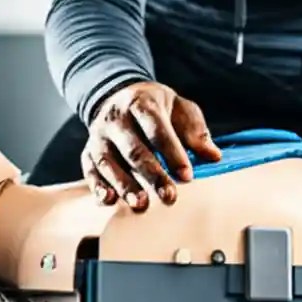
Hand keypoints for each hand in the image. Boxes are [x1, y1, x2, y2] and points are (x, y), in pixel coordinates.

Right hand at [82, 82, 220, 210]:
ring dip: (124, 185)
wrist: (120, 96)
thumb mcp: (179, 108)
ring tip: (141, 204)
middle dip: (152, 175)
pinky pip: (90, 170)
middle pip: (133, 149)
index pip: (156, 128)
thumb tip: (213, 156)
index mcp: (141, 103)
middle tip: (169, 197)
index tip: (188, 175)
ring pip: (108, 161)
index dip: (172, 152)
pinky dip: (97, 186)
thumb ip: (195, 130)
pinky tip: (109, 201)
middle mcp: (116, 118)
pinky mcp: (88, 151)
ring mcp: (99, 135)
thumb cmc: (156, 107)